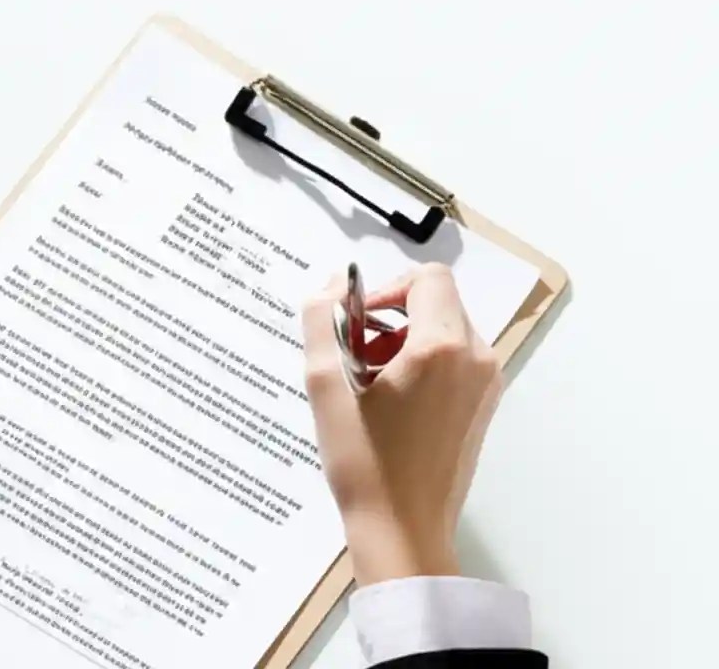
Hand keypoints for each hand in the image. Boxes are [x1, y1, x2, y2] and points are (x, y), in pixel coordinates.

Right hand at [302, 263, 502, 585]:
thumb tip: (333, 285)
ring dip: (405, 342)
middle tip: (355, 358)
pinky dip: (422, 364)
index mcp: (442, 347)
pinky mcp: (483, 406)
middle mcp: (475, 359)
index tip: (356, 324)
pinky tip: (389, 403)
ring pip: (446, 330)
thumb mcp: (325, 385)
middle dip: (393, 319)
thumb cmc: (363, 463)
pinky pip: (455, 360)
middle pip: (437, 302)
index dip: (385, 290)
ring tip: (368, 385)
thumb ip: (322, 320)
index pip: (426, 278)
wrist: (402, 530)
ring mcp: (486, 384)